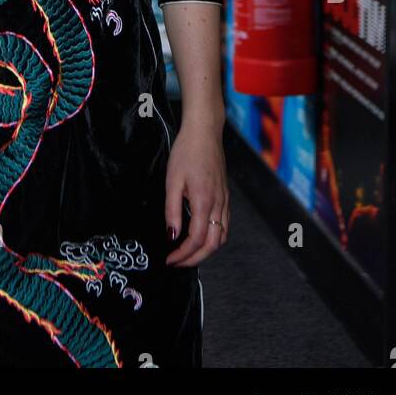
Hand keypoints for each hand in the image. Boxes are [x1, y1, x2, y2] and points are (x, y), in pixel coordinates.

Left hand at [164, 118, 228, 266]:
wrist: (204, 132)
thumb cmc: (186, 152)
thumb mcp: (172, 180)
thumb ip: (172, 210)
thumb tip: (172, 236)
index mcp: (204, 201)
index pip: (196, 239)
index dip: (183, 254)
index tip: (169, 259)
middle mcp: (218, 204)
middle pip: (213, 244)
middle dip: (195, 259)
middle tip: (177, 262)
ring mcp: (225, 200)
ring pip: (222, 236)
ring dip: (206, 250)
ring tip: (188, 253)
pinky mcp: (225, 196)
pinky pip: (224, 225)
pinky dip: (214, 238)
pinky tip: (201, 236)